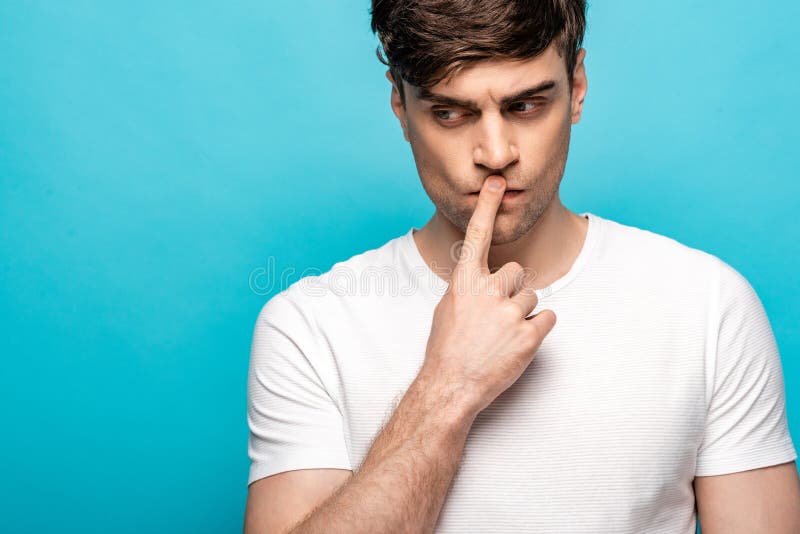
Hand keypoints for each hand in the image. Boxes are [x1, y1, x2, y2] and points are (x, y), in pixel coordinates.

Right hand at [420, 175, 556, 415]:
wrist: (451, 386)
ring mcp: (510, 313)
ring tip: (502, 336)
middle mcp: (488, 291)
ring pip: (532, 297)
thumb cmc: (446, 348)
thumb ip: (470, 288)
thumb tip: (484, 283)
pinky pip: (547, 318)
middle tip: (496, 317)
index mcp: (464, 282)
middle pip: (517, 272)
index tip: (498, 182)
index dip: (488, 207)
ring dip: (522, 314)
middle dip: (511, 291)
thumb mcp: (448, 309)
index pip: (478, 236)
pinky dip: (537, 329)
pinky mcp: (530, 335)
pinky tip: (516, 344)